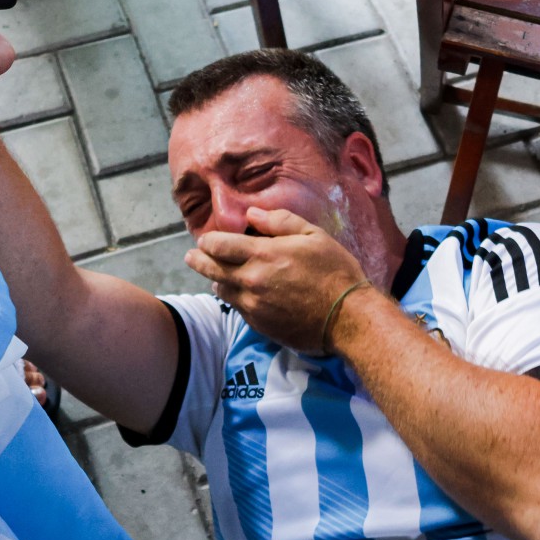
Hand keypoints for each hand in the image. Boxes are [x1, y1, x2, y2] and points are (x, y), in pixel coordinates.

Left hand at [185, 207, 371, 352]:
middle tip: (192, 256)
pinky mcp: (260, 324)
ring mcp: (253, 305)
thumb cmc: (335, 271)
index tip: (205, 239)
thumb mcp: (313, 236)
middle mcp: (251, 281)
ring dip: (216, 280)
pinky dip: (234, 298)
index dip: (208, 241)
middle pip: (211, 269)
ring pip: (222, 290)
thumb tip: (251, 215)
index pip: (218, 245)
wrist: (348, 318)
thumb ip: (280, 222)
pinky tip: (239, 294)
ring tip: (216, 275)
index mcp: (263, 255)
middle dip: (198, 260)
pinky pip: (238, 308)